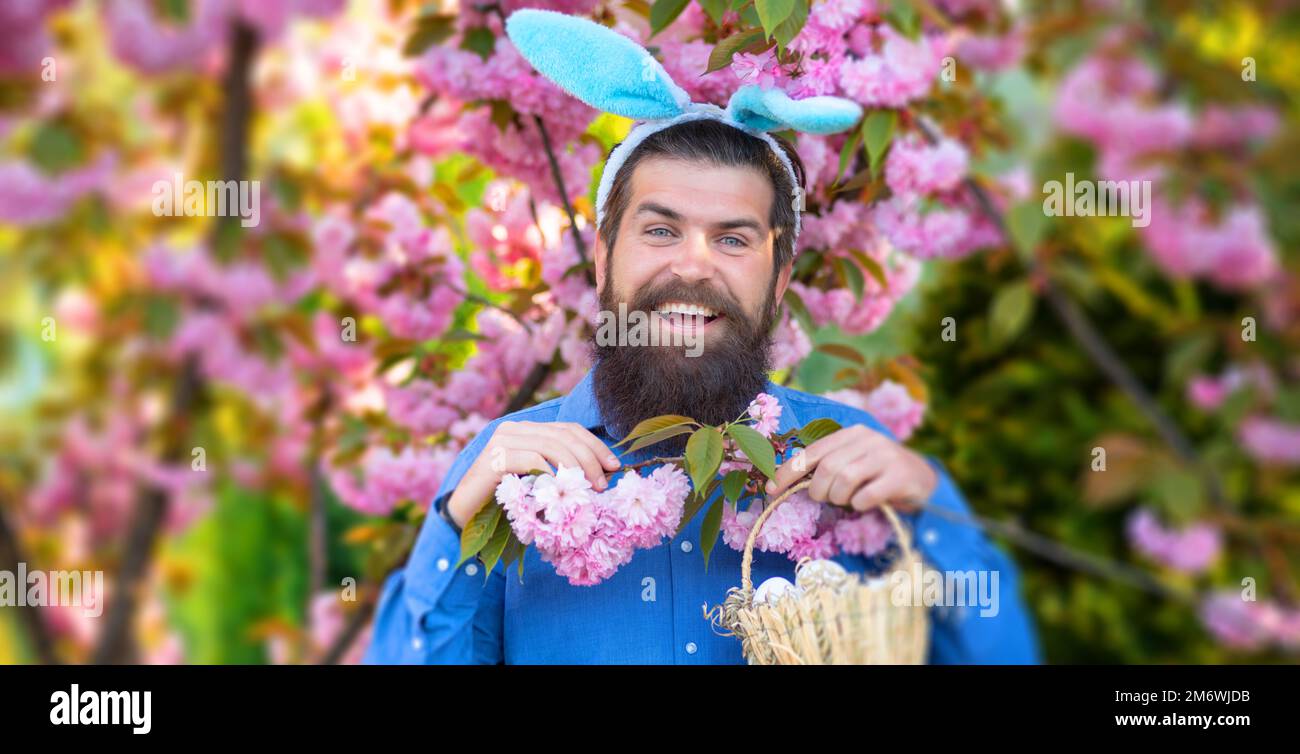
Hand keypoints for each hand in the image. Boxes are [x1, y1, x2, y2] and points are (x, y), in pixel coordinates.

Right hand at [447, 421, 620, 528]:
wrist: (464, 518)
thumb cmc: (506, 503)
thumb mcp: (539, 483)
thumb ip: (561, 473)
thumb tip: (602, 475)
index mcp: (528, 430)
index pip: (569, 429)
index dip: (595, 445)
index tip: (614, 466)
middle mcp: (514, 429)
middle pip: (563, 435)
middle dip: (589, 458)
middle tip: (603, 484)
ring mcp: (501, 441)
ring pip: (549, 445)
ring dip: (575, 468)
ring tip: (588, 489)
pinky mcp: (492, 459)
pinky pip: (529, 459)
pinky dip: (549, 473)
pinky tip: (560, 489)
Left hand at [764, 424, 935, 514]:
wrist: (923, 480)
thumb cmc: (878, 474)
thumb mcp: (853, 463)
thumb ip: (826, 467)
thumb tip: (786, 481)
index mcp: (851, 434)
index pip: (811, 452)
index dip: (788, 472)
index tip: (770, 490)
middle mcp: (868, 439)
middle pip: (827, 468)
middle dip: (819, 490)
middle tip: (826, 499)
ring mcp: (886, 456)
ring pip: (845, 480)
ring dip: (839, 498)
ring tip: (847, 500)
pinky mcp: (900, 475)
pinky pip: (867, 495)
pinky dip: (860, 504)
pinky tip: (865, 504)